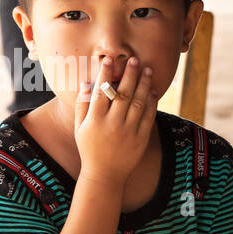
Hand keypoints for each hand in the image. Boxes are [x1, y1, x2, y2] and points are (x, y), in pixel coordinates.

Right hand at [73, 54, 159, 186]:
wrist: (105, 174)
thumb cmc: (89, 149)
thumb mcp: (79, 128)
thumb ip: (82, 105)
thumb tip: (86, 83)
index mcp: (95, 120)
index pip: (101, 92)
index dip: (105, 74)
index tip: (108, 59)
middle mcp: (112, 124)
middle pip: (123, 94)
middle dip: (129, 75)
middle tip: (135, 59)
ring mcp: (128, 131)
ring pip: (138, 103)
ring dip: (143, 85)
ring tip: (147, 70)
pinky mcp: (141, 138)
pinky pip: (148, 117)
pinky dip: (151, 102)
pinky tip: (153, 90)